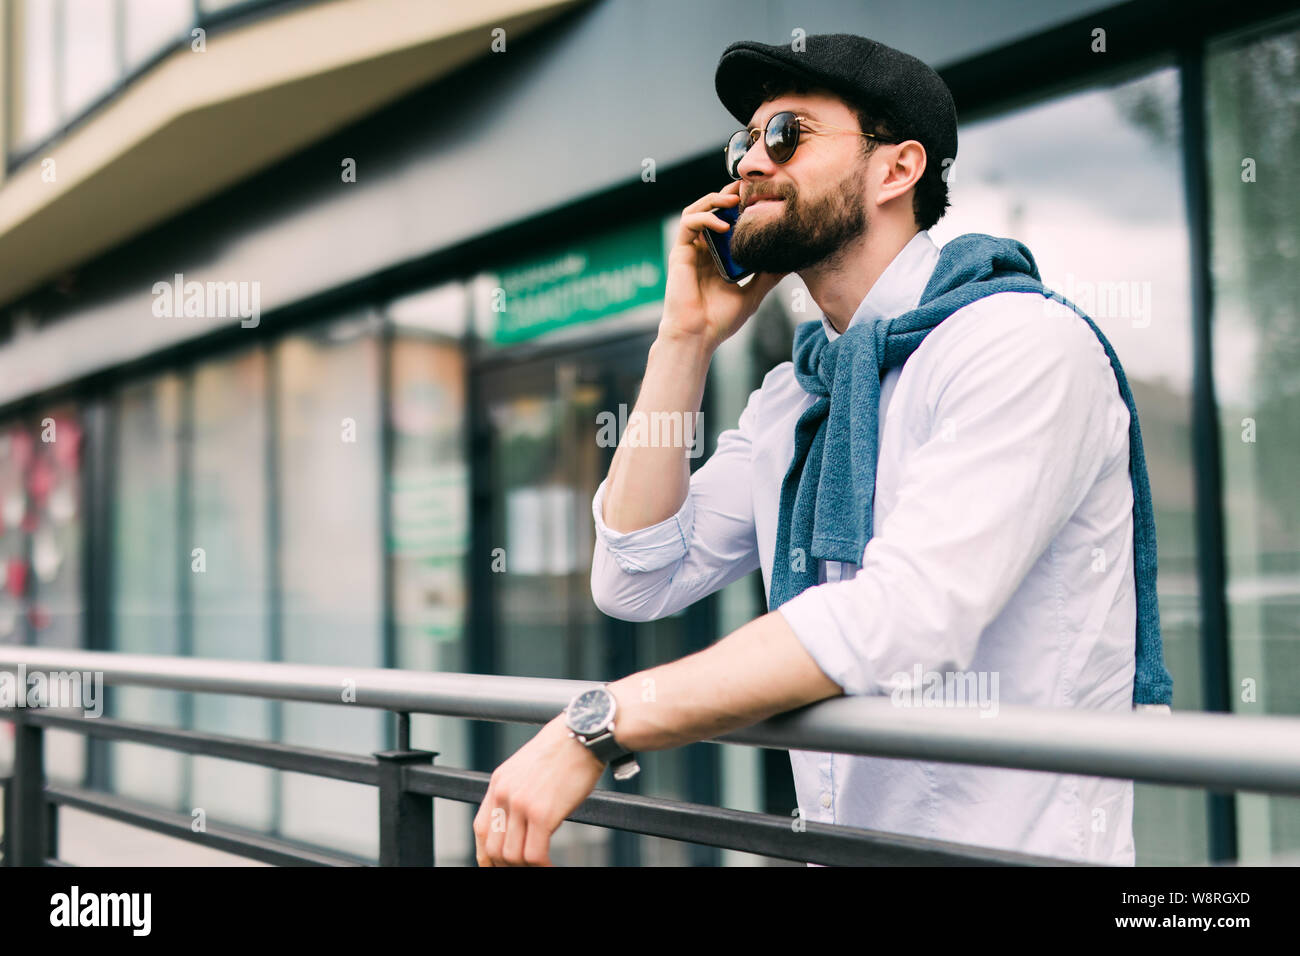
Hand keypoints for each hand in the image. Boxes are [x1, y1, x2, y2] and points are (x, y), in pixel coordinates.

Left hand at [472, 715, 605, 865]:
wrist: (582, 734)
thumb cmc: (564, 749)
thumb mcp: (527, 767)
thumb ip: (517, 791)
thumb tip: (519, 822)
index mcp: (499, 783)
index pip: (481, 829)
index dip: (487, 854)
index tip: (496, 864)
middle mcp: (504, 794)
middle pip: (493, 848)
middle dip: (507, 865)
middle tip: (524, 868)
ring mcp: (521, 804)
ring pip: (512, 856)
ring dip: (526, 868)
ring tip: (541, 866)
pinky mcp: (542, 813)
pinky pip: (535, 854)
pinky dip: (542, 867)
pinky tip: (551, 866)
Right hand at [662, 181, 786, 349]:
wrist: (699, 335)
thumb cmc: (721, 320)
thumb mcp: (753, 293)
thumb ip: (768, 276)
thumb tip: (790, 261)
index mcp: (719, 257)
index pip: (729, 222)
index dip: (741, 207)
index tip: (760, 199)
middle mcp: (704, 249)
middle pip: (713, 211)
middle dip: (729, 195)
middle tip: (749, 188)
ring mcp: (691, 250)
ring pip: (697, 210)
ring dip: (715, 200)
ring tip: (734, 200)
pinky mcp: (680, 252)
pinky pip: (689, 223)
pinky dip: (705, 217)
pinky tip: (723, 225)